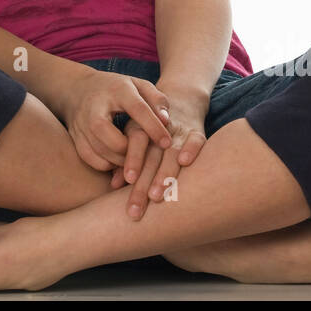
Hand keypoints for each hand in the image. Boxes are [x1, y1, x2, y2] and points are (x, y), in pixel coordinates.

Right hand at [52, 67, 174, 172]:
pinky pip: (91, 159)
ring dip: (122, 161)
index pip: (138, 109)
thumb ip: (157, 100)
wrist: (78, 89)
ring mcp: (82, 124)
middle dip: (133, 151)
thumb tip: (166, 121)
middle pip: (114, 139)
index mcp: (117, 90)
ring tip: (135, 158)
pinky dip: (107, 165)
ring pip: (102, 152)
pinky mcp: (75, 138)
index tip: (167, 143)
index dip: (154, 127)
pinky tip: (118, 160)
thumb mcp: (139, 86)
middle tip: (147, 154)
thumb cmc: (117, 89)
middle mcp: (96, 107)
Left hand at [110, 104, 208, 220]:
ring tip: (155, 196)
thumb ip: (125, 162)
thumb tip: (113, 185)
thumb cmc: (151, 132)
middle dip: (143, 183)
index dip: (132, 161)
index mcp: (140, 128)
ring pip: (171, 152)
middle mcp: (158, 129)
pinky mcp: (196, 131)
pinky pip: (196, 140)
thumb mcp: (134, 139)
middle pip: (151, 156)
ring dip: (164, 174)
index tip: (126, 181)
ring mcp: (178, 130)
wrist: (180, 102)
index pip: (136, 142)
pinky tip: (185, 162)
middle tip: (135, 209)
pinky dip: (191, 149)